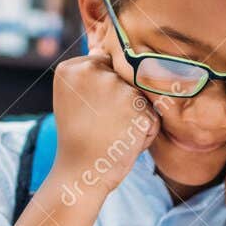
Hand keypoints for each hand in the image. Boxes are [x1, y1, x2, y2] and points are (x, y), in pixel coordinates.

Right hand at [51, 49, 159, 193]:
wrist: (82, 174)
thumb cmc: (81, 139)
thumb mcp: (77, 98)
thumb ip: (94, 75)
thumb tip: (112, 51)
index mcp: (72, 67)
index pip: (107, 65)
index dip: (104, 93)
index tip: (88, 113)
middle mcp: (92, 71)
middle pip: (126, 80)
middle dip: (122, 104)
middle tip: (100, 126)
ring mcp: (116, 88)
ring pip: (141, 98)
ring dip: (135, 118)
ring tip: (113, 134)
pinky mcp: (137, 107)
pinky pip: (153, 117)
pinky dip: (145, 133)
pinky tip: (125, 142)